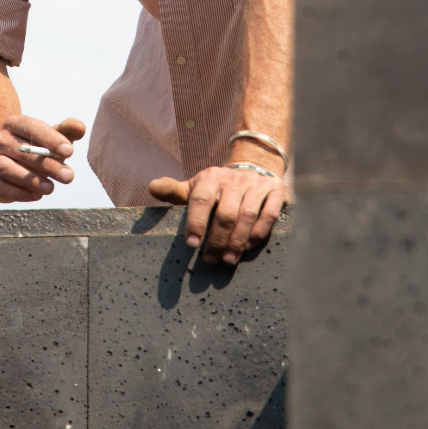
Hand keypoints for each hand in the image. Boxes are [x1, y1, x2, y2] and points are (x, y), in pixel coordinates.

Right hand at [0, 115, 87, 202]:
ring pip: (8, 169)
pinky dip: (19, 193)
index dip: (51, 139)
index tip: (70, 151)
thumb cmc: (36, 145)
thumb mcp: (52, 135)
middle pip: (23, 152)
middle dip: (47, 165)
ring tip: (50, 188)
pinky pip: (1, 187)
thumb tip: (80, 127)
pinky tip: (37, 195)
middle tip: (68, 176)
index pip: (32, 128)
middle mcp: (0, 139)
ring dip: (30, 180)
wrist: (7, 156)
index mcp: (15, 123)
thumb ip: (67, 129)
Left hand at [148, 166, 284, 265]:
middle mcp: (234, 178)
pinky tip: (248, 247)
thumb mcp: (195, 187)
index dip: (196, 223)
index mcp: (210, 177)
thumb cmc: (217, 187)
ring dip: (237, 241)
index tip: (192, 245)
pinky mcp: (276, 190)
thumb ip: (174, 191)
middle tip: (211, 259)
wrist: (251, 168)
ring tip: (228, 260)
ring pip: (247, 215)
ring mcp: (256, 183)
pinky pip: (269, 214)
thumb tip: (152, 187)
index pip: (201, 200)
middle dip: (217, 240)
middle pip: (225, 213)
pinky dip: (259, 233)